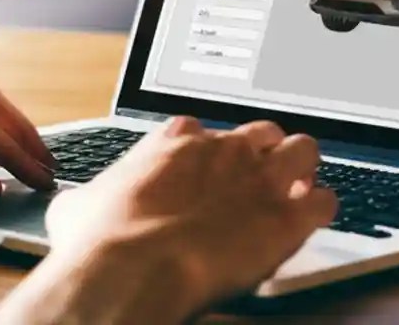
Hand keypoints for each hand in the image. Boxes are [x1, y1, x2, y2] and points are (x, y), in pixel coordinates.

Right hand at [0, 117, 336, 324]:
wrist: (133, 269)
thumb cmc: (103, 242)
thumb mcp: (76, 207)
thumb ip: (87, 196)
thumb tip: (73, 205)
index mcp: (176, 140)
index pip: (205, 130)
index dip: (210, 152)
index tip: (208, 170)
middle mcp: (224, 148)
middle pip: (262, 134)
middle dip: (265, 154)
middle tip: (259, 179)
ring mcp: (260, 179)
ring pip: (304, 151)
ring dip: (302, 170)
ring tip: (298, 188)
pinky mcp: (288, 217)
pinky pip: (325, 201)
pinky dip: (322, 208)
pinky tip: (313, 219)